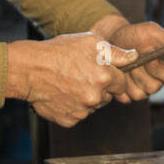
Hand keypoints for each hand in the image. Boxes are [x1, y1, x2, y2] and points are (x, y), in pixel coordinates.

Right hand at [5, 33, 136, 126]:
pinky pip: (78, 115)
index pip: (122, 83)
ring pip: (93, 106)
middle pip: (108, 97)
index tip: (102, 72)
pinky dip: (73, 107)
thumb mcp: (89, 42)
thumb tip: (134, 56)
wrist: (28, 70)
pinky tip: (63, 94)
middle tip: (82, 75)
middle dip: (100, 88)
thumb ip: (116, 52)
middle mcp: (96, 97)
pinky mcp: (69, 120)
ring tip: (70, 83)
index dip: (113, 77)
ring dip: (87, 98)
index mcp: (104, 77)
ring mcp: (82, 111)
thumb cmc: (58, 51)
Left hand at [90, 15, 163, 103]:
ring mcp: (143, 90)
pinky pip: (125, 97)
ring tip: (125, 63)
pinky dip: (119, 84)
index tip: (150, 57)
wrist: (115, 40)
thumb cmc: (136, 35)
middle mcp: (157, 81)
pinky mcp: (128, 95)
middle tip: (133, 58)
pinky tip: (119, 71)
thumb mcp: (152, 31)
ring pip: (139, 93)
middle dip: (140, 72)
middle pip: (153, 87)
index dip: (158, 68)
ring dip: (129, 77)